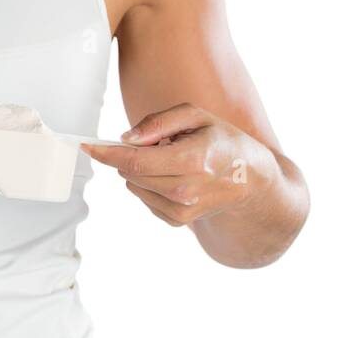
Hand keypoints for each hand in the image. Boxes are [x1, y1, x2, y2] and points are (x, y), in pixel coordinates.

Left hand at [82, 103, 278, 226]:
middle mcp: (186, 190)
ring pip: (134, 185)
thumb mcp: (197, 116)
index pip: (134, 161)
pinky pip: (144, 198)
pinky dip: (150, 184)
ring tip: (173, 160)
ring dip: (141, 169)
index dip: (105, 153)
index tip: (86, 146)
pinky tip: (174, 176)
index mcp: (192, 160)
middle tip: (156, 143)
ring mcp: (182, 209)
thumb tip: (125, 139)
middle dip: (130, 155)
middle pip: (130, 173)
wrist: (251, 179)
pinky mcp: (178, 220)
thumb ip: (159, 122)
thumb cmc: (223, 141)